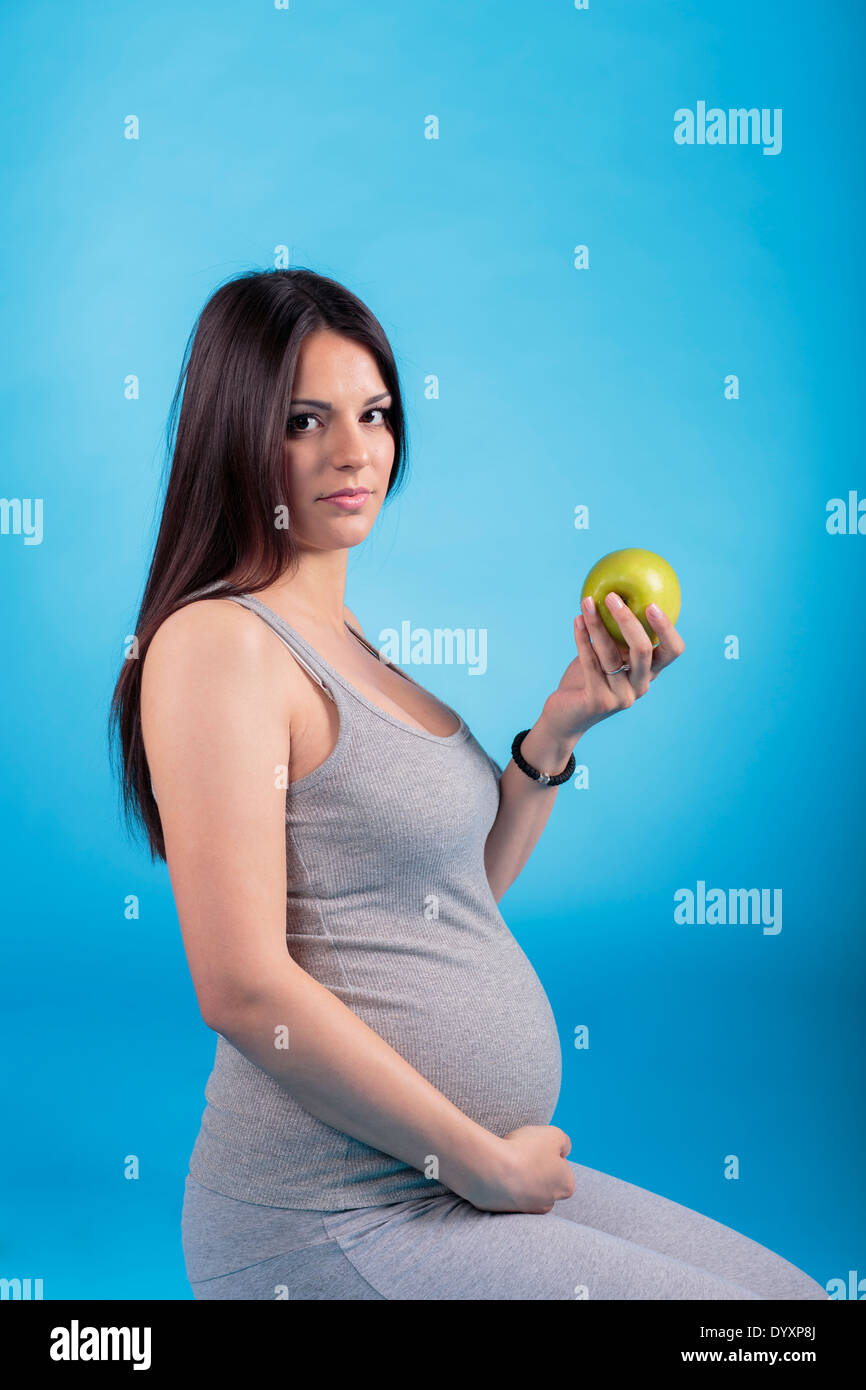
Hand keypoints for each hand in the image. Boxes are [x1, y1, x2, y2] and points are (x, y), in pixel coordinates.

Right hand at [462, 1124, 575, 1213]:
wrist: (492, 1169)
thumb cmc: (527, 1151)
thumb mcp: (554, 1135)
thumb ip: (564, 1142)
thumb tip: (563, 1150)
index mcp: (566, 1186)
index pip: (562, 1167)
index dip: (549, 1153)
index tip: (537, 1147)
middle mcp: (549, 1203)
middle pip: (544, 1181)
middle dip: (535, 1168)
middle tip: (522, 1154)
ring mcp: (526, 1209)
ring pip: (526, 1189)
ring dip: (519, 1177)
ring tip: (507, 1162)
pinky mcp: (504, 1211)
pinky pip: (506, 1194)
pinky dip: (502, 1183)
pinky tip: (496, 1171)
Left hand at [542, 592, 684, 742]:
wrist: (566, 716)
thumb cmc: (588, 679)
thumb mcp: (609, 656)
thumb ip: (618, 636)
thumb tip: (617, 593)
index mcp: (649, 673)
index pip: (673, 651)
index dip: (666, 628)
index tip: (652, 604)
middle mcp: (640, 686)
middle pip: (643, 649)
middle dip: (628, 619)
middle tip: (612, 597)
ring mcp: (621, 697)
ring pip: (610, 653)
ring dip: (597, 624)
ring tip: (586, 602)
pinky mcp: (598, 701)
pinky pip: (590, 663)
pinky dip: (582, 639)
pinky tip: (577, 621)